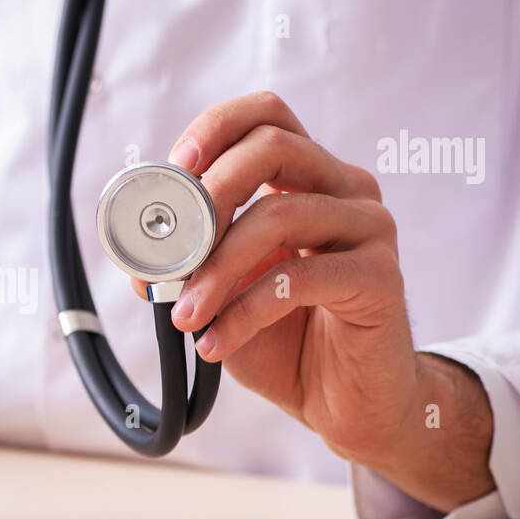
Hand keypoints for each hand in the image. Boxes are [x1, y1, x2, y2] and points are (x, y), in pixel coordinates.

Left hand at [143, 91, 493, 510]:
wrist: (346, 403)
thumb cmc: (285, 340)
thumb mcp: (222, 296)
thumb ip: (186, 268)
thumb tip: (138, 262)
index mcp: (307, 178)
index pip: (267, 115)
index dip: (216, 128)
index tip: (175, 167)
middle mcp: (346, 189)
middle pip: (274, 148)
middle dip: (208, 194)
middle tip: (172, 248)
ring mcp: (370, 229)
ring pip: (279, 216)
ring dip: (215, 270)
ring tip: (183, 317)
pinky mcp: (381, 277)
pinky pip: (301, 277)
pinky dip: (244, 312)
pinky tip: (215, 343)